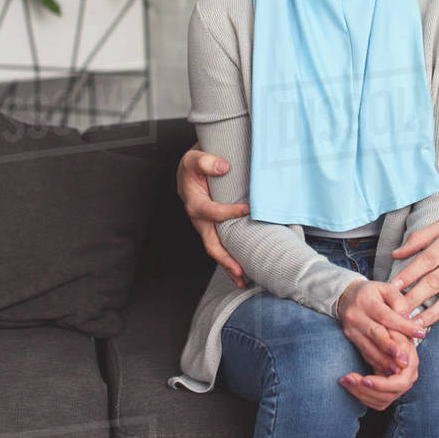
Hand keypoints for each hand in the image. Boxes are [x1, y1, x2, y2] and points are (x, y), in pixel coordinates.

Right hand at [176, 143, 249, 286]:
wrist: (190, 168)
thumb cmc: (193, 164)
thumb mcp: (195, 157)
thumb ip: (206, 161)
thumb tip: (223, 167)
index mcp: (194, 203)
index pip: (213, 212)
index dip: (230, 213)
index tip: (248, 209)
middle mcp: (198, 219)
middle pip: (211, 244)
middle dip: (225, 260)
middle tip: (240, 272)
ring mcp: (205, 225)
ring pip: (216, 248)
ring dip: (228, 264)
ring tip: (242, 280)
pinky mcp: (212, 226)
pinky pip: (220, 243)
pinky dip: (229, 256)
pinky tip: (241, 266)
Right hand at [337, 280, 425, 373]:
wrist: (346, 296)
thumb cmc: (371, 292)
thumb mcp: (386, 288)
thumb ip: (398, 301)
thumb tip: (407, 318)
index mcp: (366, 301)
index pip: (387, 316)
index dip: (404, 326)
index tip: (420, 333)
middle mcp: (356, 316)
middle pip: (376, 334)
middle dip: (391, 349)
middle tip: (406, 361)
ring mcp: (352, 329)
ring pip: (369, 347)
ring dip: (384, 361)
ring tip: (398, 370)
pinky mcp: (350, 339)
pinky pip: (364, 353)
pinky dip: (376, 362)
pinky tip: (387, 370)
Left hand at [338, 337, 418, 409]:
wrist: (390, 330)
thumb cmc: (391, 325)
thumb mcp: (394, 329)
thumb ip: (397, 342)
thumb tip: (401, 360)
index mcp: (411, 366)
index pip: (399, 383)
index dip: (382, 384)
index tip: (364, 379)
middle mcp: (407, 379)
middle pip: (388, 396)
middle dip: (366, 390)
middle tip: (348, 378)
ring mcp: (397, 387)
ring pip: (379, 401)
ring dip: (359, 392)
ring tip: (344, 380)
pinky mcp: (387, 391)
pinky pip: (374, 401)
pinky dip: (360, 395)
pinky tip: (348, 385)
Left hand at [391, 219, 438, 324]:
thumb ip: (420, 237)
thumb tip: (395, 253)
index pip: (426, 260)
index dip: (408, 274)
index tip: (393, 286)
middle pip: (433, 283)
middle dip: (413, 298)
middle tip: (396, 311)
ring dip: (429, 314)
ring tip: (412, 325)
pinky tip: (433, 321)